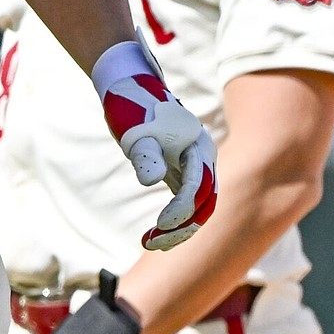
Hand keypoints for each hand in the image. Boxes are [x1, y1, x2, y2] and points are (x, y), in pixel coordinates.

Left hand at [94, 43, 218, 250]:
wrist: (129, 90)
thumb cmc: (133, 109)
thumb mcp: (137, 133)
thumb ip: (146, 156)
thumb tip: (150, 180)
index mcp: (198, 147)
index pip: (198, 187)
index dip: (182, 209)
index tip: (160, 225)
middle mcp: (202, 159)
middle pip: (204, 203)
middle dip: (182, 227)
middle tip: (152, 243)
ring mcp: (193, 166)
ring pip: (196, 207)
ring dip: (177, 229)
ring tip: (149, 243)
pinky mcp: (179, 172)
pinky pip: (184, 203)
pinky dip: (172, 220)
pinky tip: (153, 233)